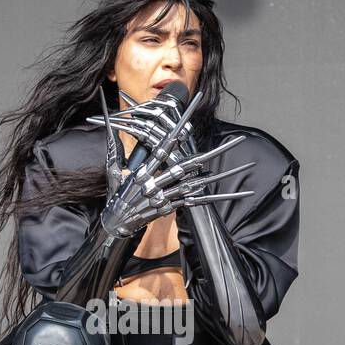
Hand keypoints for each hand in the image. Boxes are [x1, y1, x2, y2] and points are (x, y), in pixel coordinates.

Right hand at [90, 87, 255, 238]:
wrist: (115, 223)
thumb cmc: (115, 195)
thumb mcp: (113, 170)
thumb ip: (115, 149)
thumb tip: (109, 127)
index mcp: (144, 171)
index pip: (164, 147)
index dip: (177, 133)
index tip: (189, 122)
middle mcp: (156, 183)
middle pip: (187, 165)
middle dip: (211, 154)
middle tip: (233, 144)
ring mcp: (164, 197)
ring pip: (194, 185)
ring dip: (216, 178)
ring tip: (236, 171)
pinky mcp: (168, 209)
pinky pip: (191, 203)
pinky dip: (207, 198)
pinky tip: (223, 194)